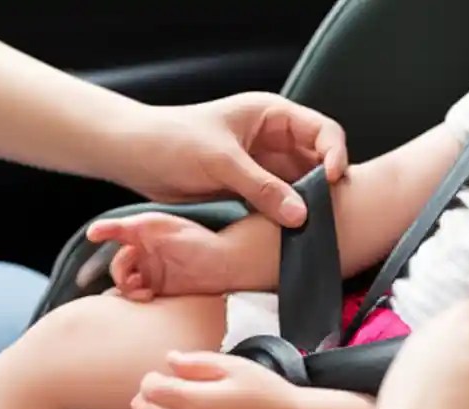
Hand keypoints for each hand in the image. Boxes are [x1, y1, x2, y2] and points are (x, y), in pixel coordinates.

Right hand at [88, 213, 229, 299]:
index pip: (115, 234)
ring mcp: (152, 272)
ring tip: (143, 292)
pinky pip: (138, 296)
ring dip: (127, 289)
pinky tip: (147, 297)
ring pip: (125, 284)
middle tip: (130, 281)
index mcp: (143, 233)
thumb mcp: (156, 227)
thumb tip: (91, 233)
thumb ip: (124, 228)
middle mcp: (145, 252)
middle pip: (118, 267)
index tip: (93, 238)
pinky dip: (136, 298)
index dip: (102, 235)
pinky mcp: (160, 289)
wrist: (226, 263)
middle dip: (119, 274)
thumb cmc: (194, 239)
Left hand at [122, 93, 347, 226]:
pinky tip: (288, 233)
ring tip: (311, 228)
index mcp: (272, 115)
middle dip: (324, 186)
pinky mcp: (249, 186)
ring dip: (305, 205)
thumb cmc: (172, 141)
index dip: (335, 154)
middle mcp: (272, 137)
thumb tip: (301, 215)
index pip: (322, 130)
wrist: (134, 155)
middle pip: (317, 161)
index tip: (334, 182)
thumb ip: (262, 187)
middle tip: (327, 213)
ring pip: (300, 185)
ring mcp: (262, 163)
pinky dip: (286, 216)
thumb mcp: (221, 162)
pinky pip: (279, 202)